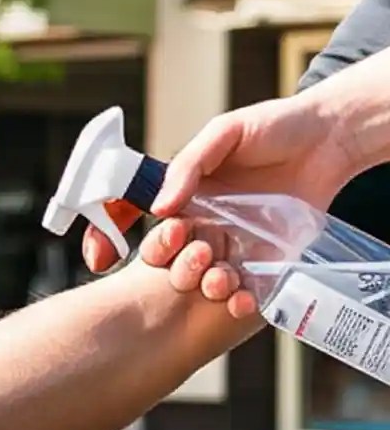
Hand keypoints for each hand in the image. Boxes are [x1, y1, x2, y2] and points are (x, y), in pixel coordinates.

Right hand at [84, 92, 358, 317]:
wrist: (331, 139)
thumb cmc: (273, 128)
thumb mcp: (224, 133)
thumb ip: (189, 165)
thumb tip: (160, 207)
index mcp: (177, 193)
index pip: (126, 215)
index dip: (104, 236)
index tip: (99, 258)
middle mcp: (196, 222)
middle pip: (160, 255)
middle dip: (162, 267)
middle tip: (181, 261)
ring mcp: (226, 243)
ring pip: (197, 276)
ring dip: (199, 284)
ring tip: (217, 281)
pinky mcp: (260, 258)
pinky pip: (241, 288)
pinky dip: (237, 300)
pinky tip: (242, 300)